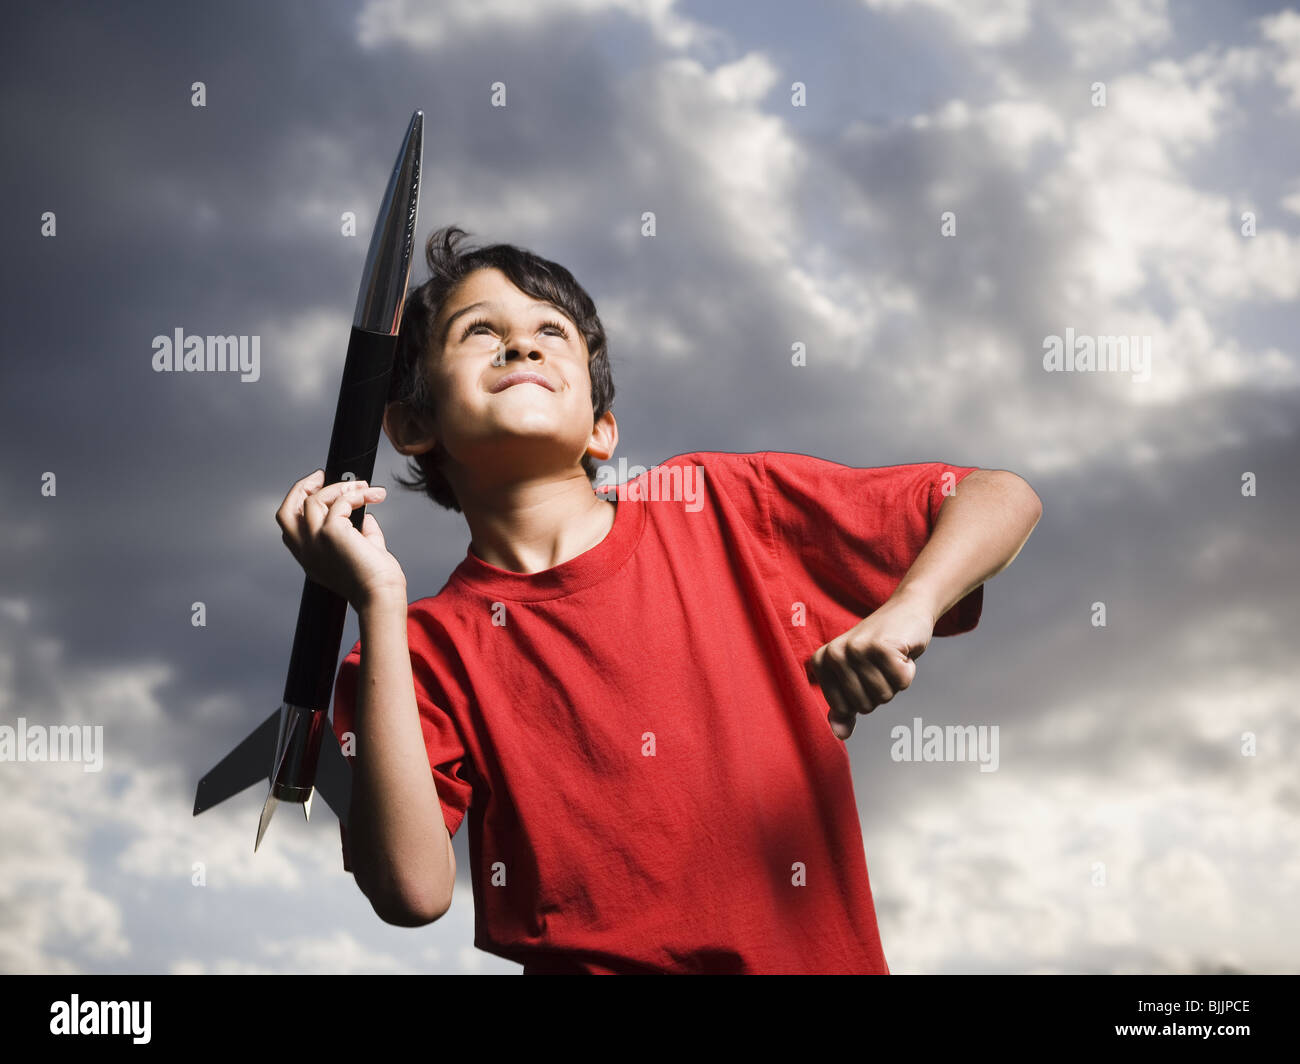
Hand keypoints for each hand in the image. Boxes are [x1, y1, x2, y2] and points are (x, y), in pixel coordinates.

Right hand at [275, 469, 405, 608]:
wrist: (381, 595)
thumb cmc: (376, 581)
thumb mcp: (361, 552)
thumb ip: (360, 532)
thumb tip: (365, 514)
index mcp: (310, 558)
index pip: (291, 526)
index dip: (300, 503)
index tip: (320, 489)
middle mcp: (306, 551)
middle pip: (287, 510)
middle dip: (302, 487)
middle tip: (323, 475)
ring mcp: (314, 541)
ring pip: (313, 500)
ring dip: (340, 486)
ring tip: (364, 486)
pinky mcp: (330, 533)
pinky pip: (341, 500)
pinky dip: (358, 493)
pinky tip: (375, 495)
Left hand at [805, 593, 936, 740]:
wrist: (905, 610)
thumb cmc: (878, 648)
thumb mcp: (856, 676)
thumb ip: (845, 707)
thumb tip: (839, 735)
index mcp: (821, 662)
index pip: (843, 709)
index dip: (862, 697)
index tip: (865, 673)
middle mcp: (834, 654)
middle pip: (865, 705)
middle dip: (881, 690)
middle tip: (880, 664)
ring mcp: (857, 649)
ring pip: (884, 695)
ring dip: (895, 681)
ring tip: (890, 657)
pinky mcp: (881, 647)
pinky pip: (901, 682)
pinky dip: (907, 671)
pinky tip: (901, 652)